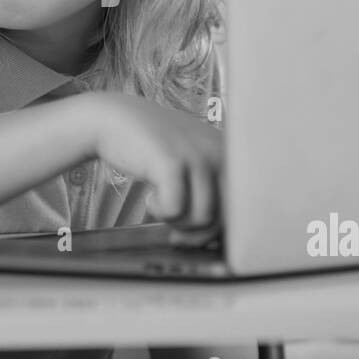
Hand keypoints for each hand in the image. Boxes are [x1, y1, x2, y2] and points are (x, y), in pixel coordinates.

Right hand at [85, 91, 223, 228]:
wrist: (115, 119)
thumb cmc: (154, 150)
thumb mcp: (191, 164)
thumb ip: (210, 192)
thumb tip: (217, 240)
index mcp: (231, 153)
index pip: (243, 206)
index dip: (220, 229)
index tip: (196, 232)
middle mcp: (221, 152)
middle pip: (226, 217)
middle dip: (200, 233)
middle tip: (177, 231)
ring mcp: (197, 156)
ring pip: (202, 218)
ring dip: (177, 222)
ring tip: (161, 205)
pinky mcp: (172, 162)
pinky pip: (175, 211)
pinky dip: (160, 212)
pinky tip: (150, 198)